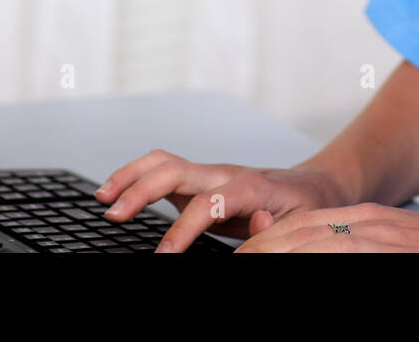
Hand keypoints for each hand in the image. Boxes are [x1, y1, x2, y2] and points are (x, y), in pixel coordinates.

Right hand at [94, 148, 346, 251]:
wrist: (315, 186)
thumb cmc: (306, 209)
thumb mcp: (301, 225)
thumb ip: (272, 230)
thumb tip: (252, 228)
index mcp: (251, 187)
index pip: (209, 202)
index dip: (184, 229)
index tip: (164, 256)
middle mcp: (225, 173)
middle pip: (177, 170)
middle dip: (142, 190)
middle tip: (114, 216)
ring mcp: (210, 173)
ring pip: (164, 162)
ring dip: (131, 175)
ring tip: (102, 198)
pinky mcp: (199, 179)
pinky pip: (163, 170)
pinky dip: (136, 176)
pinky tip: (116, 192)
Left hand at [235, 202, 418, 251]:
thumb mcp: (393, 243)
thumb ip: (350, 242)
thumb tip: (308, 244)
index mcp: (364, 221)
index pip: (298, 229)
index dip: (263, 245)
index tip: (241, 257)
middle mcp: (366, 225)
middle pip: (295, 236)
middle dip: (258, 252)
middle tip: (232, 264)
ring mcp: (378, 240)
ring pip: (310, 243)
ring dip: (274, 253)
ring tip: (247, 262)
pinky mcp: (390, 250)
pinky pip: (340, 253)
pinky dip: (310, 257)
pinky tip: (291, 262)